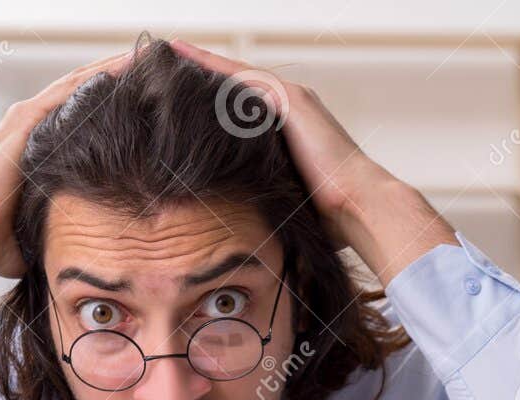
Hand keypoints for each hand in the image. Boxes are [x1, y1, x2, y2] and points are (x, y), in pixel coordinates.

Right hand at [0, 50, 137, 276]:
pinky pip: (67, 91)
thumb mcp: (48, 226)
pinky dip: (96, 76)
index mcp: (41, 148)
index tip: (152, 103)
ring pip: (80, 83)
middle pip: (86, 92)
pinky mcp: (24, 121)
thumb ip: (71, 225)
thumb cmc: (2, 242)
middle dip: (120, 80)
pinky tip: (125, 67)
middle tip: (158, 69)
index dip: (118, 107)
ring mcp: (27, 120)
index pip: (87, 118)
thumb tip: (100, 251)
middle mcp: (33, 127)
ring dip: (114, 69)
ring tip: (149, 58)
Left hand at [171, 40, 455, 284]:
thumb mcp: (284, 201)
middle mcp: (291, 110)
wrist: (359, 208)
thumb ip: (262, 196)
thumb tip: (233, 223)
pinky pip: (243, 77)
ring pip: (236, 76)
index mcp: (290, 132)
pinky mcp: (292, 101)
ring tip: (164, 56)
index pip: (240, 112)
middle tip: (160, 68)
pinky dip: (213, 65)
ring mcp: (293, 101)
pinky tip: (184, 55)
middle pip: (234, 89)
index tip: (174, 103)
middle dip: (199, 79)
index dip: (207, 105)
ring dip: (200, 65)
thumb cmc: (329, 219)